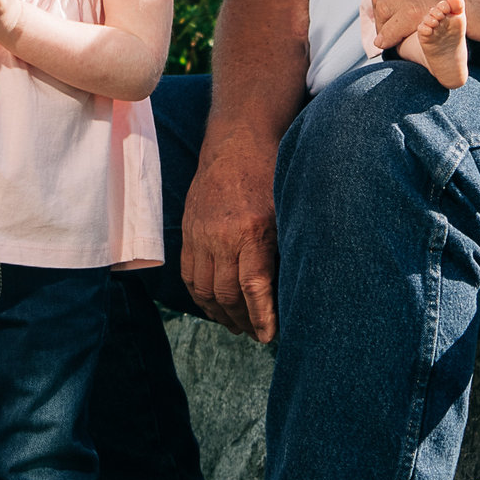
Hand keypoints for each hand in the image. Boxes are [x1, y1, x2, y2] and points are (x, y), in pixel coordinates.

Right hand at [181, 137, 279, 341]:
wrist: (237, 142)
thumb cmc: (271, 176)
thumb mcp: (287, 211)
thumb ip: (283, 249)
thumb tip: (291, 290)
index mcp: (252, 231)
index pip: (254, 288)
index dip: (261, 318)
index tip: (268, 337)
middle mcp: (222, 236)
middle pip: (227, 295)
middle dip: (242, 320)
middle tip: (255, 333)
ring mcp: (200, 235)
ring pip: (204, 290)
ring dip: (220, 314)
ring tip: (236, 325)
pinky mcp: (188, 231)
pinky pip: (188, 274)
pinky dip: (200, 296)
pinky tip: (214, 306)